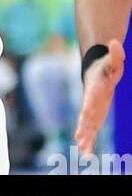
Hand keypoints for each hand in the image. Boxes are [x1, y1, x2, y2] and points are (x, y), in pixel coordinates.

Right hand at [75, 39, 124, 154]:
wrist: (96, 73)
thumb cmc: (106, 68)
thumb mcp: (114, 61)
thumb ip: (115, 54)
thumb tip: (115, 42)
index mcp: (94, 89)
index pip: (90, 98)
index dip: (88, 106)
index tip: (86, 114)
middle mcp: (90, 102)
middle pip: (86, 116)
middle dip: (83, 127)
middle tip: (80, 137)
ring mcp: (91, 110)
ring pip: (87, 127)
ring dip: (85, 138)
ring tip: (83, 151)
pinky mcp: (94, 117)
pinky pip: (91, 131)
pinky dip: (89, 141)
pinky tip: (86, 153)